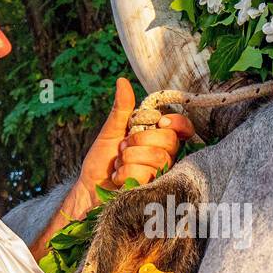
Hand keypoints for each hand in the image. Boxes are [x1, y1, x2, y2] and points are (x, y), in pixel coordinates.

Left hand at [76, 78, 195, 198]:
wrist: (89, 188)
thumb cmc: (102, 161)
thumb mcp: (111, 130)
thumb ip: (121, 109)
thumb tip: (122, 81)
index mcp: (158, 138)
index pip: (183, 127)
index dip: (177, 123)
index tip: (160, 122)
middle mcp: (164, 155)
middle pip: (169, 141)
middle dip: (140, 141)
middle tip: (123, 147)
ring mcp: (161, 174)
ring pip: (158, 158)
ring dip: (129, 159)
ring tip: (118, 164)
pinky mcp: (153, 192)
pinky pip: (146, 175)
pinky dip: (126, 173)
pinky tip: (118, 178)